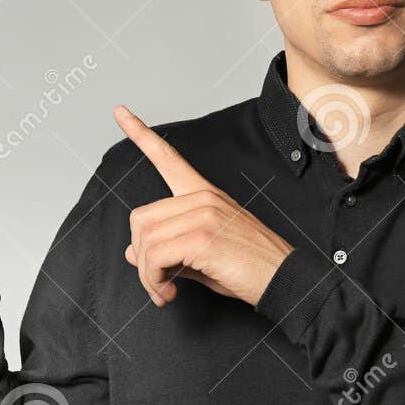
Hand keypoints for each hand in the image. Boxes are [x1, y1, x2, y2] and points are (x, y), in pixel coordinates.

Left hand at [115, 104, 292, 307]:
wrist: (284, 279)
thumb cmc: (249, 268)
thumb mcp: (203, 255)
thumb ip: (168, 249)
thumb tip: (132, 252)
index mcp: (204, 195)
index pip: (168, 158)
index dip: (140, 135)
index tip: (120, 112)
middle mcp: (202, 198)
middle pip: (140, 218)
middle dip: (141, 257)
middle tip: (157, 282)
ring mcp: (203, 215)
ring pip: (145, 241)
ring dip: (148, 275)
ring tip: (164, 291)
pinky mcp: (202, 238)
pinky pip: (155, 258)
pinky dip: (154, 281)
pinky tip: (169, 292)